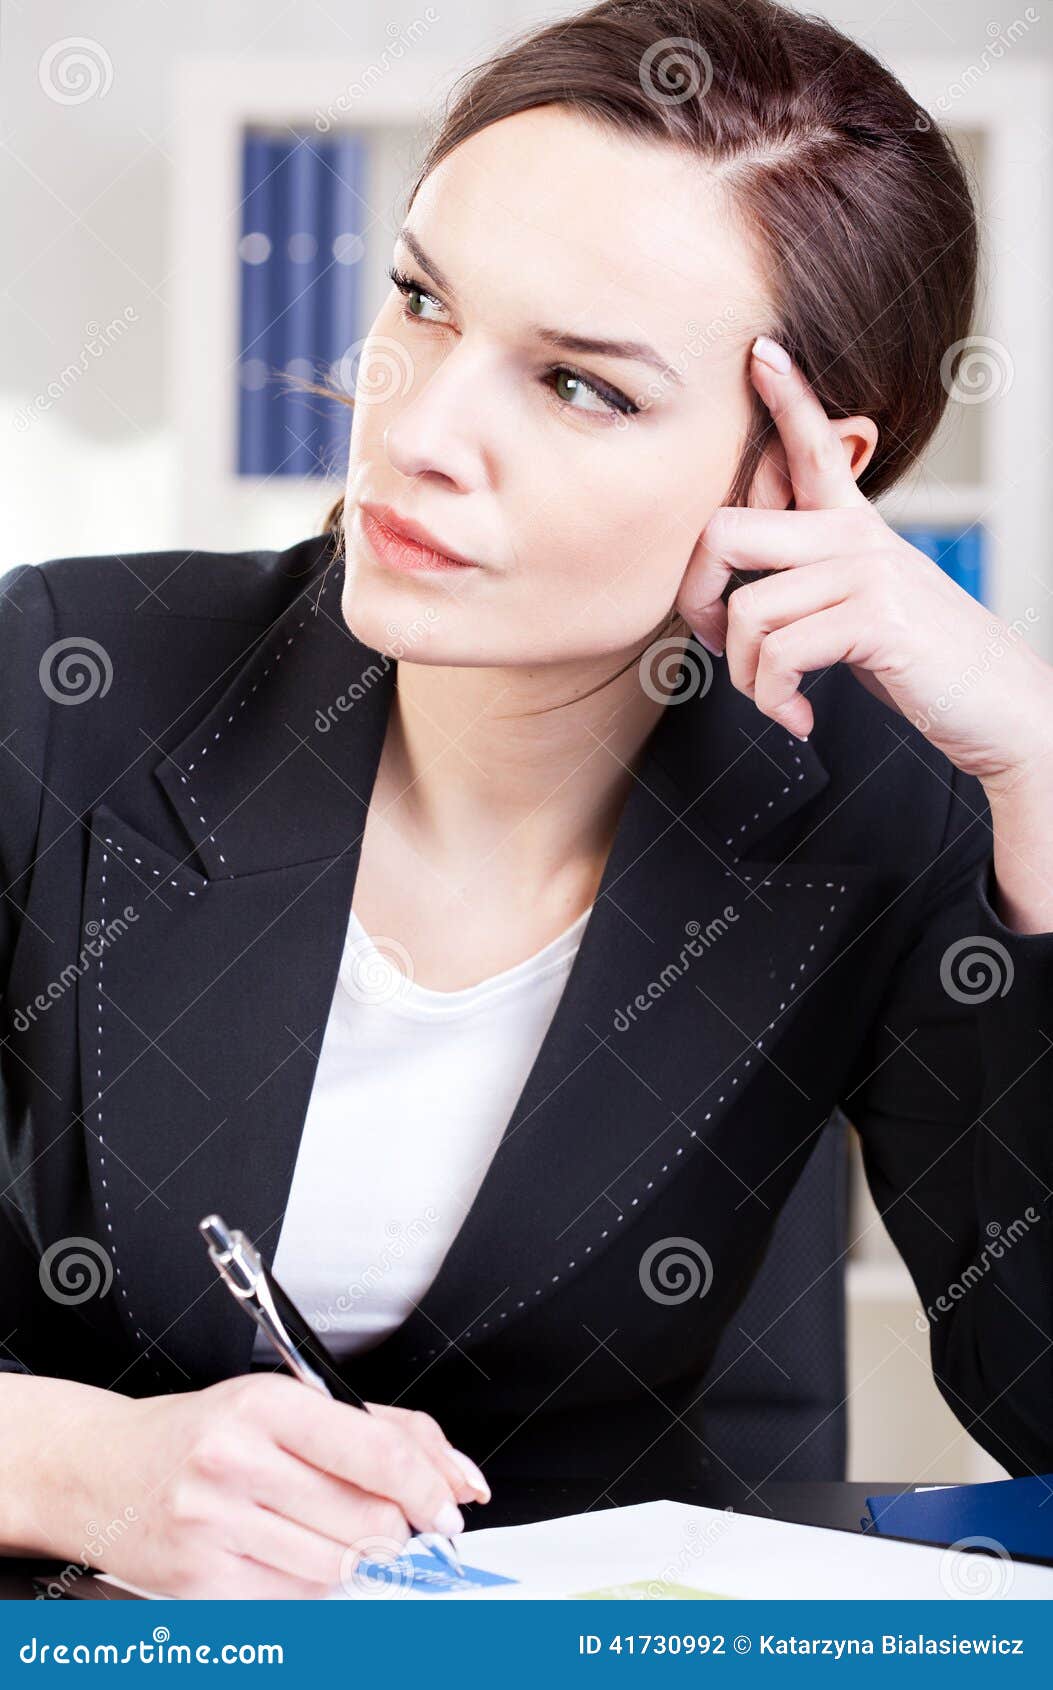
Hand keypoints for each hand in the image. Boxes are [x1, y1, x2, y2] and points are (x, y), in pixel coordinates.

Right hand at [71, 1374, 488, 1597]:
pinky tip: (290, 1553)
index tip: (450, 1504)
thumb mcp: (286, 1402)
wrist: (100, 1471)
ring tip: (323, 1528)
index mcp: (265, 1404)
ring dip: (354, 1557)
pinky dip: (313, 1583)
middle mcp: (236, 1461)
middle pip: (369, 1519)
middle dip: (395, 1526)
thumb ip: (380, 1429)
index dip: (429, 1486)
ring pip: (339, 1565)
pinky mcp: (201, 1583)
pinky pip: (298, 1598)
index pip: (377, 1450)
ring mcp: (214, 1525)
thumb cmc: (201, 1433)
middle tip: (385, 1517)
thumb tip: (460, 1476)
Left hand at [676, 338, 1052, 793]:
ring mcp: (867, 571)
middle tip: (716, 646)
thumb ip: (811, 585)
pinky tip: (797, 716)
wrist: (1002, 707)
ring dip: (747, 676)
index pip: (812, 447)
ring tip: (777, 698)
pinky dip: (775, 700)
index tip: (760, 353)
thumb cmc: (925, 663)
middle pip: (726, 534)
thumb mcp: (864, 608)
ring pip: (747, 613)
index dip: (785, 398)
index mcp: (854, 527)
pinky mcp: (875, 617)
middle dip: (696, 602)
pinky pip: (780, 655)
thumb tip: (736, 601)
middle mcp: (857, 536)